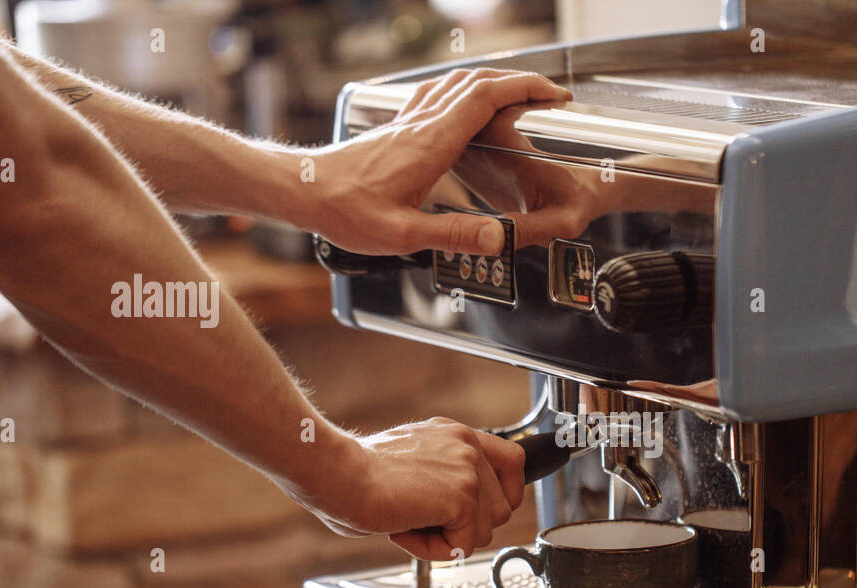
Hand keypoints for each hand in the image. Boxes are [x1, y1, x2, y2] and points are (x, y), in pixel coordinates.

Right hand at [283, 418, 525, 560]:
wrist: (337, 474)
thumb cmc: (353, 474)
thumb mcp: (410, 465)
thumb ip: (440, 478)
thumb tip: (454, 514)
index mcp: (454, 435)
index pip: (513, 460)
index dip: (505, 493)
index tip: (482, 511)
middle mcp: (466, 446)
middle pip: (502, 508)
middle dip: (465, 527)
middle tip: (420, 520)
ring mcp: (468, 471)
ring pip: (483, 532)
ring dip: (445, 539)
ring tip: (408, 521)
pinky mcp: (462, 498)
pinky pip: (461, 547)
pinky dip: (431, 550)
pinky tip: (405, 529)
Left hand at [305, 69, 570, 255]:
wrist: (302, 190)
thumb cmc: (343, 211)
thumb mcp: (402, 235)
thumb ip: (454, 234)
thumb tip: (499, 237)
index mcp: (431, 144)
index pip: (486, 98)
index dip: (525, 90)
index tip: (553, 95)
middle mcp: (421, 125)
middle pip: (477, 82)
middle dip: (520, 81)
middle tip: (548, 94)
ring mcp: (408, 123)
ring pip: (457, 83)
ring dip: (493, 81)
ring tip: (519, 95)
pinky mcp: (398, 129)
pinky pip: (437, 94)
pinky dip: (464, 90)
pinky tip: (466, 103)